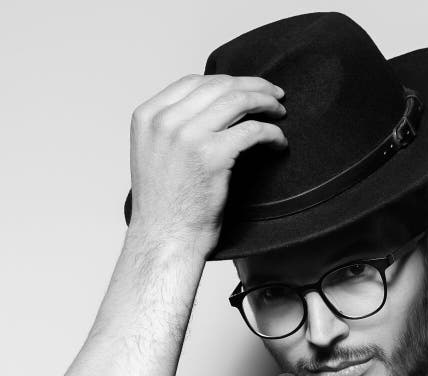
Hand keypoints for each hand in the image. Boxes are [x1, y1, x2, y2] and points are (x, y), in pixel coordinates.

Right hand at [126, 73, 286, 259]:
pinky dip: (272, 133)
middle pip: (218, 85)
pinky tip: (279, 143)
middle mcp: (164, 121)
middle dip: (252, 86)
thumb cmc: (165, 208)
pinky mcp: (212, 155)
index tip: (245, 88)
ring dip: (266, 102)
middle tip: (274, 95)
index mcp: (147, 117)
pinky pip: (252, 131)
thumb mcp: (154, 155)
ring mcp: (187, 136)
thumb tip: (209, 110)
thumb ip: (171, 129)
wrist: (164, 240)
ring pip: (238, 100)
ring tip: (280, 111)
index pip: (192, 82)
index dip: (224, 81)